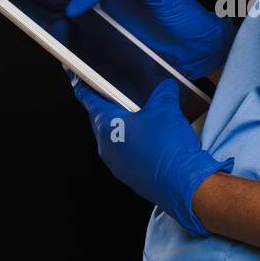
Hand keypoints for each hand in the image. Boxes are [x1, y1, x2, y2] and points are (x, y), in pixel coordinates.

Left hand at [70, 75, 233, 236]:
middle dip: (108, 106)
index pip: (88, 99)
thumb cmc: (168, 148)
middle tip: (117, 94)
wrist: (183, 183)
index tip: (76, 78)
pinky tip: (149, 138)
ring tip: (140, 116)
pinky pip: (124, 153)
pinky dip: (132, 142)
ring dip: (122, 126)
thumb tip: (165, 86)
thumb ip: (162, 92)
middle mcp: (106, 146)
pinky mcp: (128, 174)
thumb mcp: (166, 109)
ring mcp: (116, 163)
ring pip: (113, 137)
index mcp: (107, 126)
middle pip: (100, 119)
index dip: (82, 85)